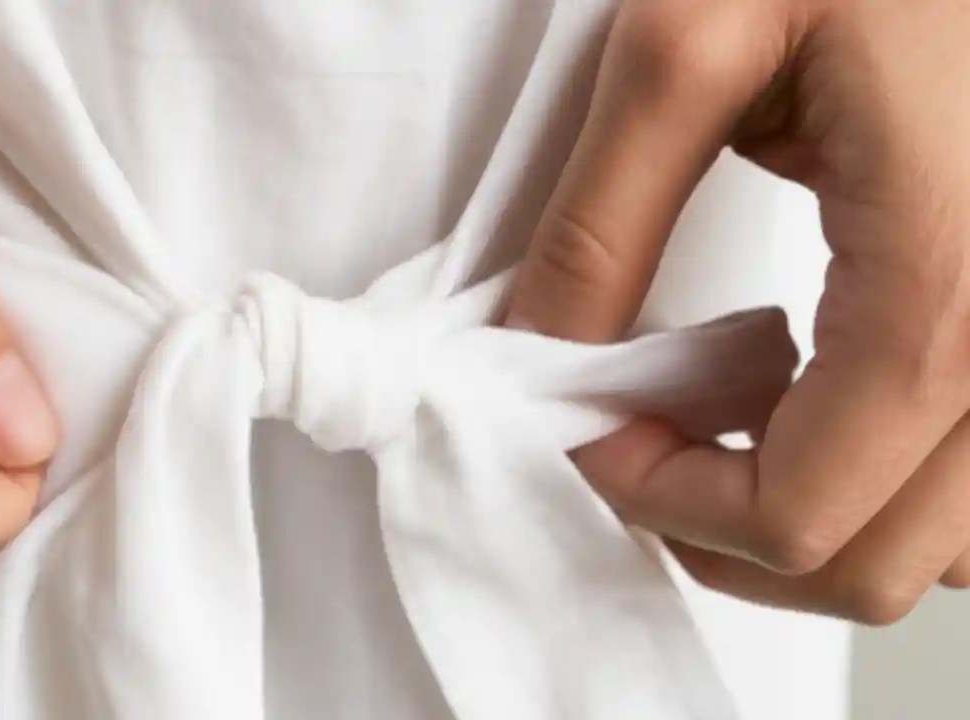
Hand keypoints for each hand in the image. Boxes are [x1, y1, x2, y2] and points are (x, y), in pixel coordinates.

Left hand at [508, 0, 969, 623]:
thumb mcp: (691, 41)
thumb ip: (604, 216)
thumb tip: (549, 349)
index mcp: (945, 291)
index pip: (795, 516)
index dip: (663, 500)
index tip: (592, 433)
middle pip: (871, 565)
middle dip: (725, 533)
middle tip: (642, 444)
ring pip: (942, 546)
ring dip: (815, 521)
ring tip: (728, 425)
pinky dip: (887, 480)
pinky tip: (818, 394)